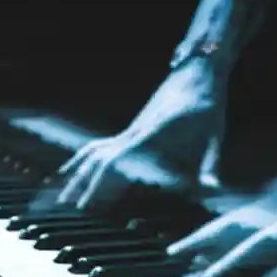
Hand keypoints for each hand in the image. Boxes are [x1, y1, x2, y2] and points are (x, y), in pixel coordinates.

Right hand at [54, 59, 226, 208]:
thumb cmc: (208, 102)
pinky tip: (80, 168)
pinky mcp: (134, 128)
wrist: (199, 70)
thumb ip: (210, 164)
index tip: (85, 203)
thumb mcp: (214, 135)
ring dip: (78, 170)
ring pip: (95, 150)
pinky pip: (103, 144)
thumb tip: (213, 188)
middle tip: (66, 206)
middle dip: (81, 182)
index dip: (98, 183)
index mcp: (150, 135)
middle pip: (97, 158)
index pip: (115, 162)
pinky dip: (86, 157)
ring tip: (63, 190)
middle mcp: (134, 131)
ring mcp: (131, 129)